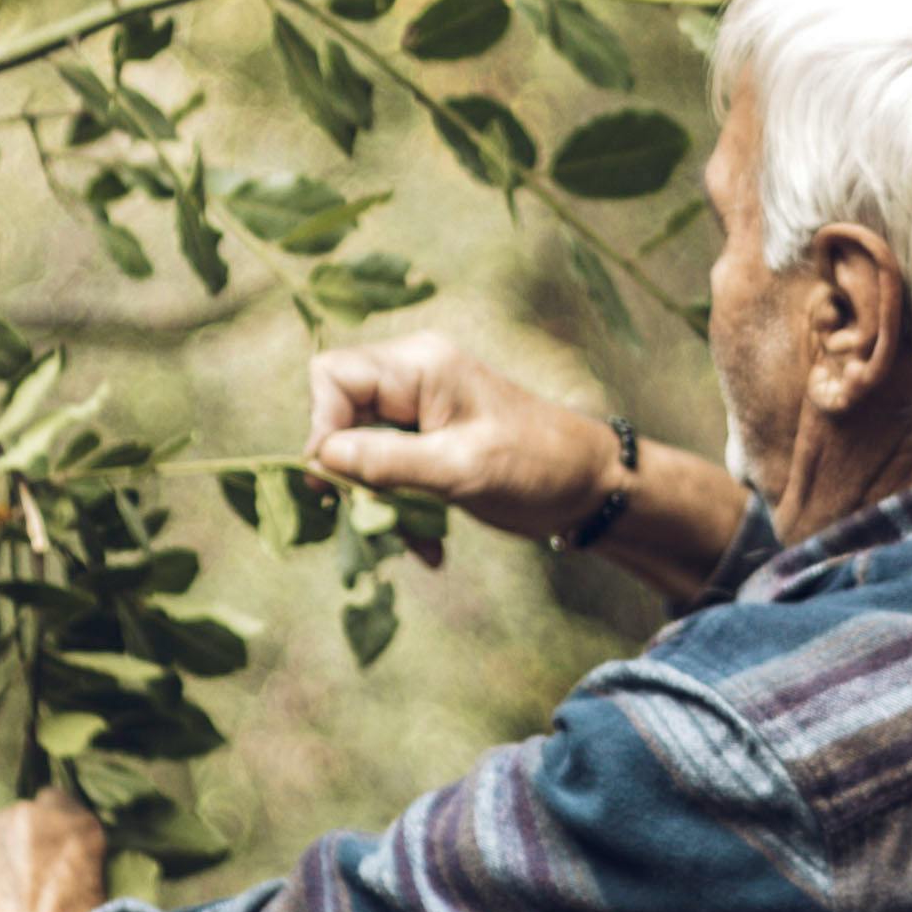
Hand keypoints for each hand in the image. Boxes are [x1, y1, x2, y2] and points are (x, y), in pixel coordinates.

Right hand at [306, 325, 622, 549]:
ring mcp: (419, 413)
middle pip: (339, 415)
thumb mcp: (459, 468)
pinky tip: (430, 546)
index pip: (334, 376)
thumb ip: (387, 461)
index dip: (322, 425)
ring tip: (413, 540)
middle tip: (369, 516)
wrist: (591, 487)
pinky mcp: (428, 447)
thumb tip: (320, 458)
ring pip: (359, 452)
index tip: (333, 478)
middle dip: (350, 473)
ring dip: (377, 502)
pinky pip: (388, 474)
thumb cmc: (535, 466)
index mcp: (420, 366)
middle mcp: (412, 380)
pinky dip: (400, 510)